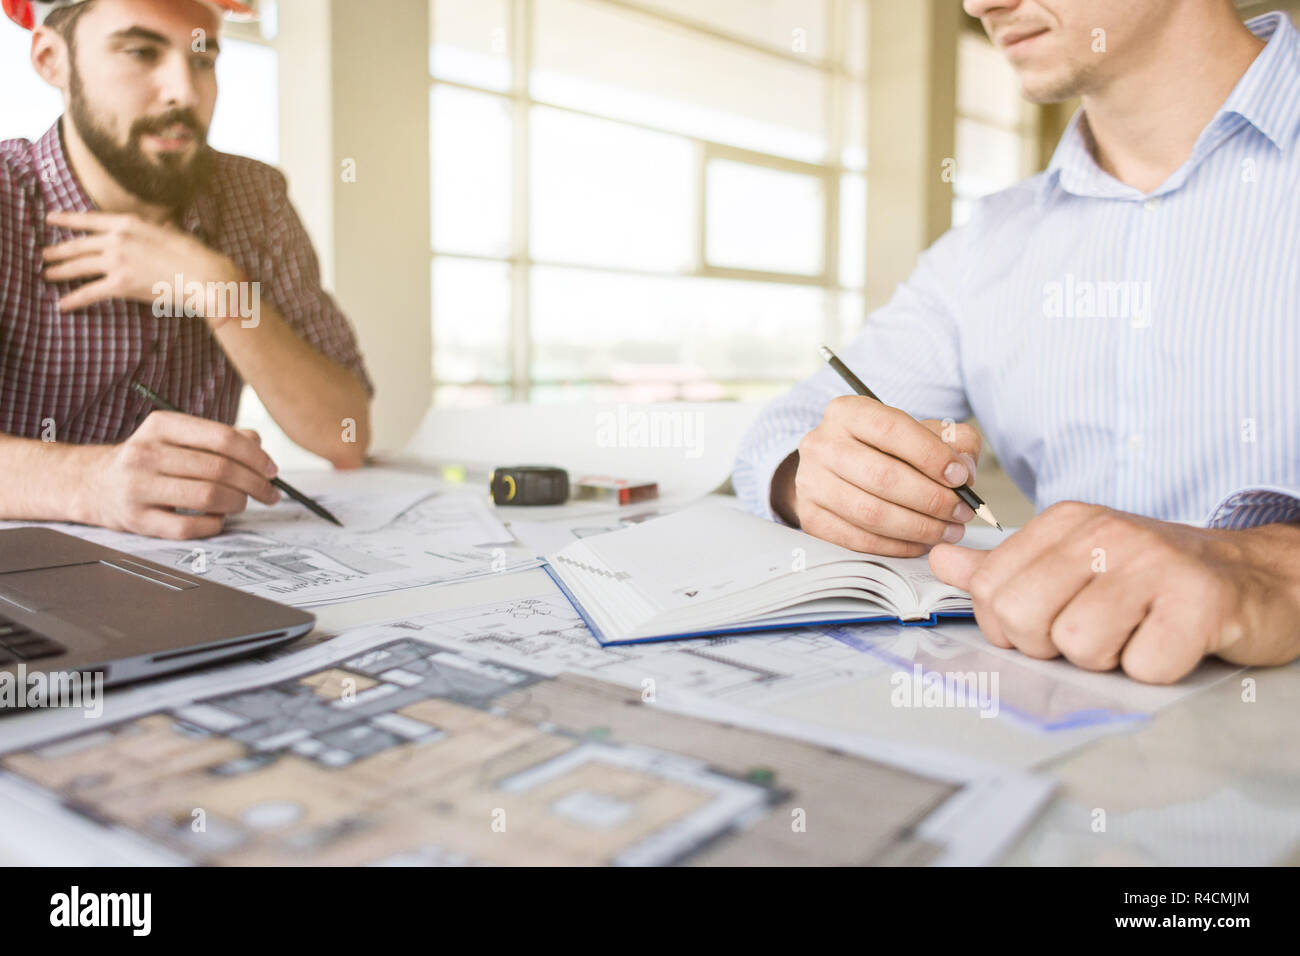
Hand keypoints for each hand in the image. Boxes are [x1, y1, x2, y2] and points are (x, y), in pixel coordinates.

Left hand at [42, 211, 241, 321]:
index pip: (88, 220)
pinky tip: (62, 304)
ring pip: (78, 267)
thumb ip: (153, 229)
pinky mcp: (120, 285)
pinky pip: (89, 293)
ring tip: (47, 275)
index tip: (51, 219)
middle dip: (58, 251)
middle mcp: (116, 240)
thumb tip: (153, 229)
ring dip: (60, 271)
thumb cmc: (194, 255)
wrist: (203, 276)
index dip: (66, 219)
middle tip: (45, 255)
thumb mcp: (169, 231)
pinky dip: (74, 299)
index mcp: (128, 223)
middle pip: (78, 245)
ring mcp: (116, 262)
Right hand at [79, 411, 281, 539]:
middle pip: (220, 470)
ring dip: (238, 503)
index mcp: (161, 426)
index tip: (272, 469)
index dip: (256, 456)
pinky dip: (214, 524)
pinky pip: (191, 527)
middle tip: (269, 492)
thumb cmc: (147, 459)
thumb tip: (258, 446)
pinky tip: (217, 518)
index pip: (223, 438)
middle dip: (255, 484)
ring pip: (209, 498)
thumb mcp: (175, 436)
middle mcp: (146, 454)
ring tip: (242, 503)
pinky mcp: (138, 520)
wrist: (92, 483)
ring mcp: (138, 488)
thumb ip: (217, 438)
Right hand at [777, 395, 981, 555]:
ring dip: (918, 527)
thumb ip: (954, 441)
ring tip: (948, 531)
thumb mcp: (922, 432)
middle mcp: (821, 444)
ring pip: (871, 513)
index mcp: (847, 412)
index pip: (891, 430)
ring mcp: (810, 482)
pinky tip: (921, 543)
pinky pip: (858, 539)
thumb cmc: (887, 450)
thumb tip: (964, 470)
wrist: (838, 469)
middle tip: (962, 512)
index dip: (931, 456)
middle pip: (882, 476)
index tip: (961, 477)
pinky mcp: (810, 517)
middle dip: (931, 499)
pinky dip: (897, 546)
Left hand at [929, 501, 1299, 683]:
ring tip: (1136, 633)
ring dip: (1107, 659)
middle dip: (1052, 646)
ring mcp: (1154, 563)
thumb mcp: (1075, 561)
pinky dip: (1155, 669)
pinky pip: (1143, 666)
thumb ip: (1004, 566)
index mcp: (1067, 523)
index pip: (988, 589)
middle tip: (1095, 632)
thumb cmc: (1153, 577)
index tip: (1046, 620)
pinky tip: (1172, 642)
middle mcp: (1106, 533)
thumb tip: (940, 561)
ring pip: (1079, 646)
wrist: (1253, 577)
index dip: (1008, 626)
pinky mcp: (1200, 601)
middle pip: (1023, 618)